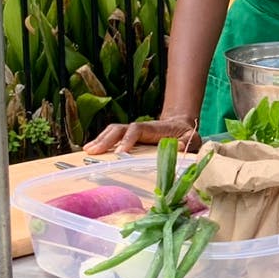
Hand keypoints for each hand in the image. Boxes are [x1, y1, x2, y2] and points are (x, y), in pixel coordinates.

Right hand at [83, 115, 198, 155]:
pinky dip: (101, 141)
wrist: (180, 124)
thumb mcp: (192, 138)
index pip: (136, 130)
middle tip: (92, 152)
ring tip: (87, 151)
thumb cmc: (185, 134)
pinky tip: (90, 150)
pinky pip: (112, 137)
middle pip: (119, 129)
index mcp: (153, 129)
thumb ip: (187, 142)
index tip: (121, 152)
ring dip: (99, 140)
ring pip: (112, 132)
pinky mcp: (129, 137)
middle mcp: (140, 128)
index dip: (128, 139)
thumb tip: (180, 146)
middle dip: (105, 139)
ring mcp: (133, 131)